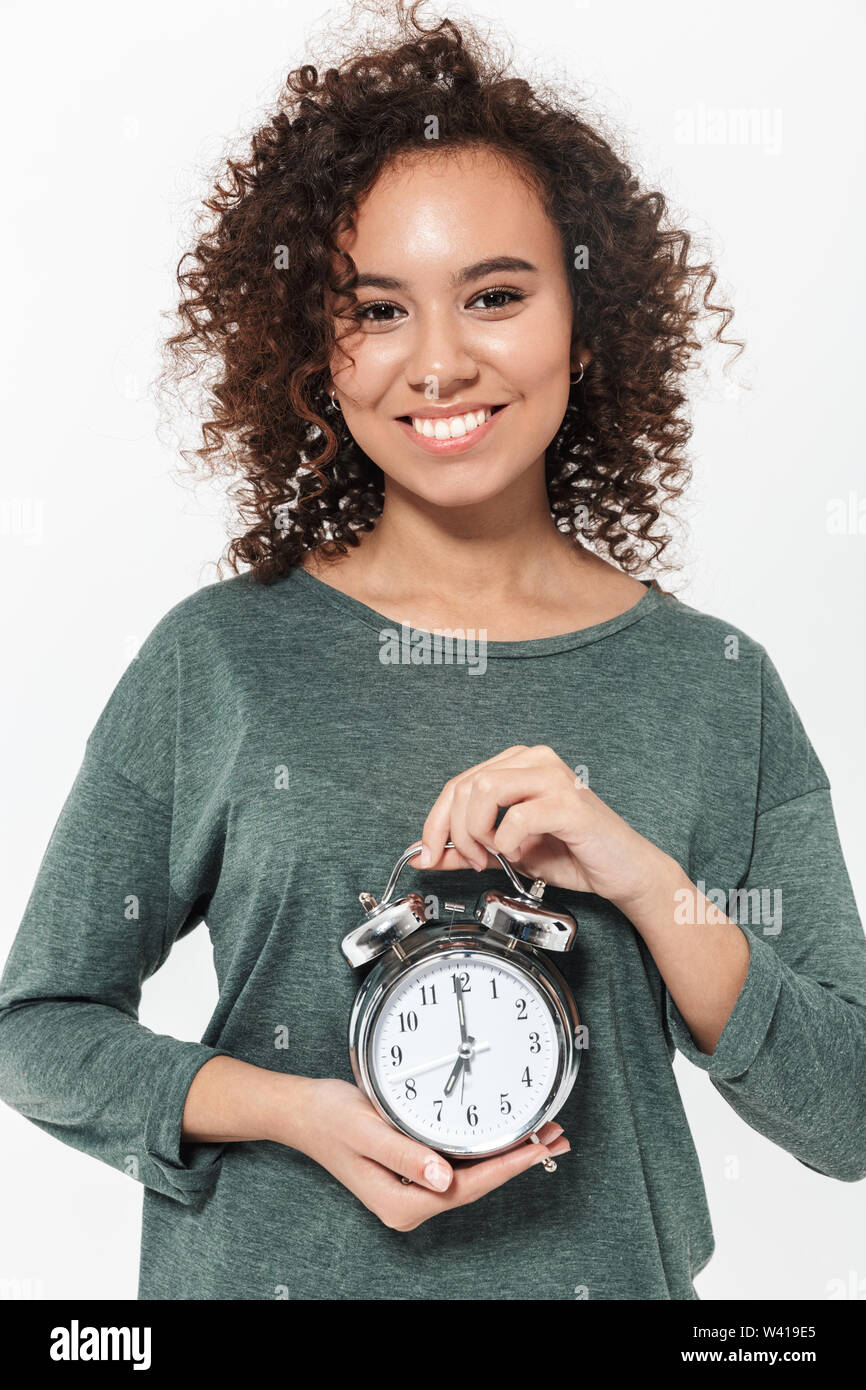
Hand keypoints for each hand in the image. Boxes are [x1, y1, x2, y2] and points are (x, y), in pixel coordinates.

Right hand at [283, 1077, 569, 1232]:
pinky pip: (459, 1166)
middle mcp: (410, 1203)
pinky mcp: (413, 1173)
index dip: (509, 1166)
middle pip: (477, 1184)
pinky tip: (503, 1136)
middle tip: (556, 1138)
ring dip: (507, 1155)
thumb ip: (404, 1153)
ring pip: (472, 1176)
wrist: (303, 1112)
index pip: (468, 1186)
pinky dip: (485, 1150)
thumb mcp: (366, 1129)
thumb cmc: (329, 1117)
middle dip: (518, 1161)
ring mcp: (413, 1190)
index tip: (539, 1147)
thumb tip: (442, 1178)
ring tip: (541, 1135)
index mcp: (401, 1202)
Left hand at [417, 743, 673, 915]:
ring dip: (477, 831)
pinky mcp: (569, 803)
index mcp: (518, 764)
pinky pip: (518, 816)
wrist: (622, 871)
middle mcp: (535, 760)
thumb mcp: (506, 852)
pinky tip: (519, 854)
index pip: (458, 783)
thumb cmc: (572, 853)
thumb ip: (467, 849)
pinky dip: (508, 841)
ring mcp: (554, 777)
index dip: (435, 822)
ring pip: (485, 789)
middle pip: (466, 785)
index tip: (427, 854)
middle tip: (473, 860)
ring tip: (493, 856)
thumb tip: (425, 853)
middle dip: (456, 831)